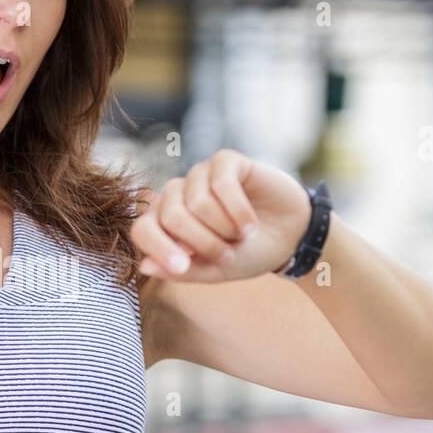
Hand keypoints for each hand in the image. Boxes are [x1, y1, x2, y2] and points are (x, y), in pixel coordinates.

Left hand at [131, 150, 312, 282]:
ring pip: (197, 201)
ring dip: (224, 228)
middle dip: (202, 242)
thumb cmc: (247, 253)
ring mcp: (199, 175)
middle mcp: (177, 194)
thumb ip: (181, 270)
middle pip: (171, 216)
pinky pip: (222, 184)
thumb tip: (144, 266)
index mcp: (166, 222)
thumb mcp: (214, 271)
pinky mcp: (225, 161)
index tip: (183, 266)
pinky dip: (238, 211)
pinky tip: (251, 223)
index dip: (159, 248)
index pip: (142, 229)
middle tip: (227, 255)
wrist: (290, 237)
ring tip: (242, 235)